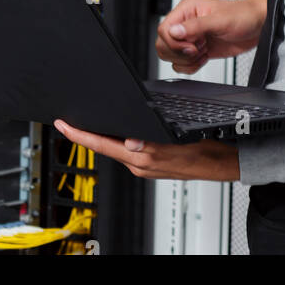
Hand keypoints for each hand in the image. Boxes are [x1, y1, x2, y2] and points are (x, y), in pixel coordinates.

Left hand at [53, 120, 239, 180]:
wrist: (222, 161)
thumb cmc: (204, 153)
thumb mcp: (179, 144)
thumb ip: (153, 146)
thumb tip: (130, 142)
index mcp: (142, 160)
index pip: (102, 145)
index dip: (80, 135)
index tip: (63, 125)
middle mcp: (139, 164)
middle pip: (104, 146)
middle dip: (85, 133)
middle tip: (67, 120)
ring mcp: (145, 164)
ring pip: (115, 147)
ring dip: (101, 136)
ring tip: (85, 123)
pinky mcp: (152, 161)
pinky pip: (127, 149)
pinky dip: (116, 138)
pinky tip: (115, 130)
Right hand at [155, 0, 266, 73]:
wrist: (258, 26)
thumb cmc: (243, 15)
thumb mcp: (219, 20)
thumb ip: (196, 26)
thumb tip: (174, 31)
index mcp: (187, 11)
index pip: (164, 30)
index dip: (174, 43)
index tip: (192, 45)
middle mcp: (186, 24)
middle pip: (163, 44)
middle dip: (179, 53)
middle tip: (197, 50)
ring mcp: (192, 38)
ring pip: (171, 56)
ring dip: (186, 61)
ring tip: (203, 52)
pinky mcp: (198, 51)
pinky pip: (183, 64)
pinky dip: (191, 67)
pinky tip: (204, 58)